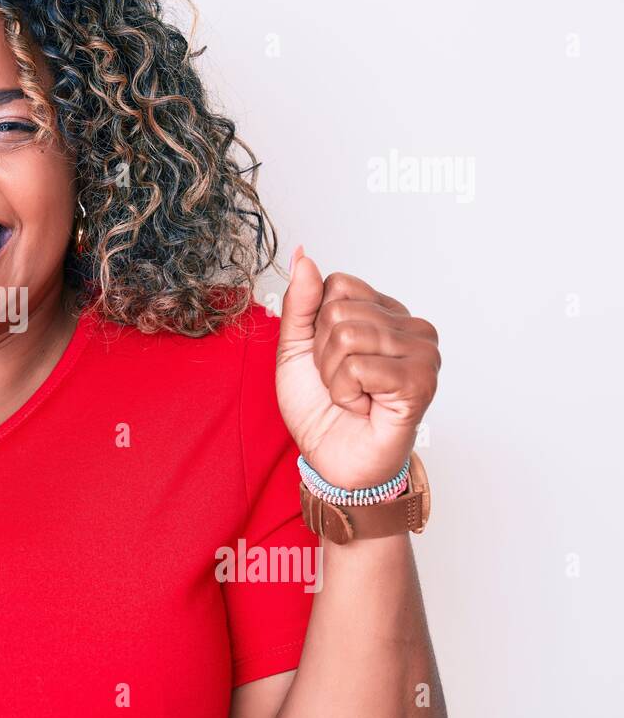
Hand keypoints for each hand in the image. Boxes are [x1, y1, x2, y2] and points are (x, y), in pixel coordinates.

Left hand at [275, 245, 441, 489]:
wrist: (333, 461)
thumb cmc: (320, 408)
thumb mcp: (295, 349)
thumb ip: (300, 302)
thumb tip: (303, 255)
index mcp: (384, 312)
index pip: (337, 284)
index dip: (316, 326)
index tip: (330, 358)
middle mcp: (410, 326)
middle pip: (338, 310)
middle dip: (323, 354)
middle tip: (341, 383)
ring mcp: (422, 352)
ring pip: (346, 335)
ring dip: (333, 376)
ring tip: (353, 395)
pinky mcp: (421, 380)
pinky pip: (358, 366)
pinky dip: (345, 393)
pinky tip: (363, 407)